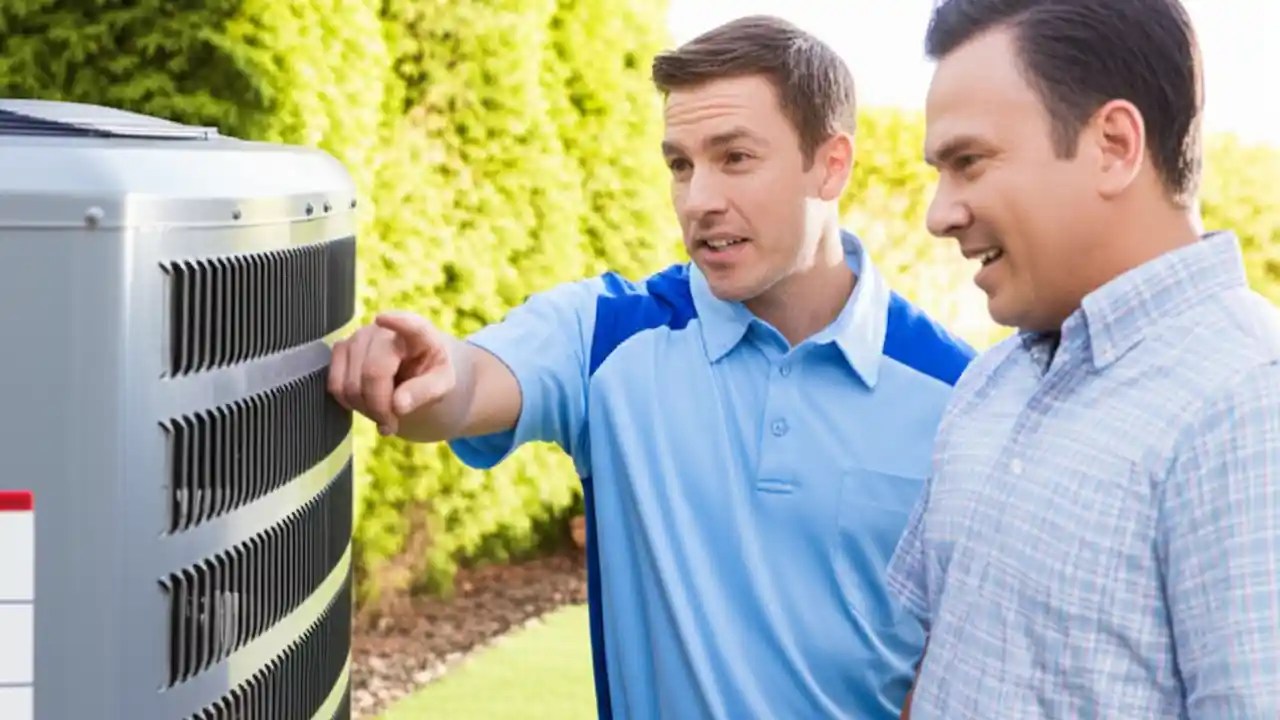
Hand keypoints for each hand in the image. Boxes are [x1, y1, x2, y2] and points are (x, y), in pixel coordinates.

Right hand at [328, 312, 456, 435]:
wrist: (416, 370)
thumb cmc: (431, 375)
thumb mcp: (442, 386)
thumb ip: (424, 393)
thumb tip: (398, 405)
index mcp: (420, 334)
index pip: (410, 325)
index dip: (397, 322)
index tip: (382, 319)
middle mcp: (384, 330)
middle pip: (372, 373)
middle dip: (380, 407)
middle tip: (392, 423)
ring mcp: (359, 337)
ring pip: (350, 383)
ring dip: (364, 408)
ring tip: (382, 414)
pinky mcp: (341, 348)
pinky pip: (335, 384)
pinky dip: (348, 402)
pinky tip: (365, 404)